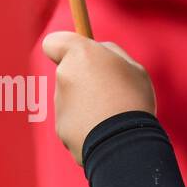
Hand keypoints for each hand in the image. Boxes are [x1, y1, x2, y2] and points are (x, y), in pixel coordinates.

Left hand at [41, 31, 154, 163]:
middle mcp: (63, 75)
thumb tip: (98, 52)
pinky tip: (104, 132)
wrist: (124, 144)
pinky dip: (85, 125)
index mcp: (80, 54)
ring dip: (86, 104)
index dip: (63, 48)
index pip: (53, 43)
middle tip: (110, 92)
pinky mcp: (60, 128)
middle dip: (83, 80)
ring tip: (111, 115)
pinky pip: (73, 122)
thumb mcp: (133, 67)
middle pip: (67, 73)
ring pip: (71, 98)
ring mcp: (59, 103)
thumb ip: (110, 54)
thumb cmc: (133, 101)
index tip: (78, 56)